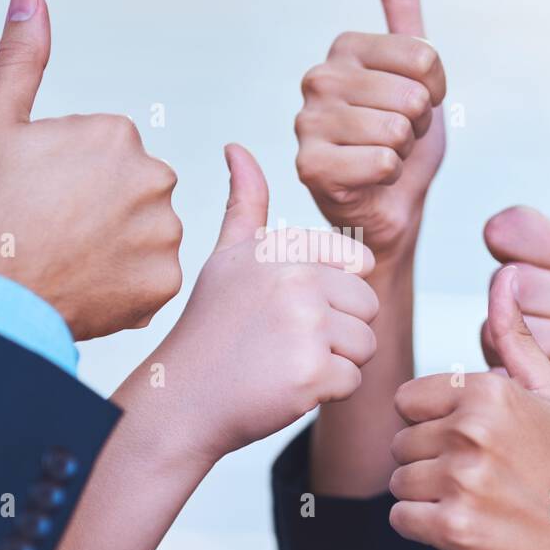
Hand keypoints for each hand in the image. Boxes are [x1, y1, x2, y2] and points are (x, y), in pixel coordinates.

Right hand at [0, 0, 182, 339]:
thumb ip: (20, 59)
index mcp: (117, 135)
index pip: (101, 152)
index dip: (63, 175)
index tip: (36, 195)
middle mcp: (154, 178)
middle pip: (129, 190)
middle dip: (98, 208)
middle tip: (52, 231)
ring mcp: (163, 233)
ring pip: (142, 234)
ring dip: (115, 246)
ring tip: (68, 261)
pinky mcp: (165, 282)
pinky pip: (149, 278)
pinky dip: (124, 285)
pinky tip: (87, 286)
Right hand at [143, 144, 379, 459]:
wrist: (182, 402)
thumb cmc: (211, 332)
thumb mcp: (226, 259)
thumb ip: (245, 203)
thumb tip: (237, 147)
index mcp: (282, 248)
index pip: (358, 264)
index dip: (332, 294)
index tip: (289, 309)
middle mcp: (294, 279)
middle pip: (367, 305)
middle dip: (338, 332)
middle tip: (284, 343)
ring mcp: (305, 326)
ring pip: (365, 344)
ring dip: (335, 363)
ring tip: (284, 363)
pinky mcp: (313, 372)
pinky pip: (354, 381)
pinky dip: (326, 393)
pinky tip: (284, 387)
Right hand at [294, 0, 446, 259]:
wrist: (388, 207)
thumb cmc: (401, 142)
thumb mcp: (415, 73)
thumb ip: (403, 11)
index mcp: (344, 50)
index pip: (424, 57)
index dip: (434, 91)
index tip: (414, 108)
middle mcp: (318, 79)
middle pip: (411, 94)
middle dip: (418, 125)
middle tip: (397, 139)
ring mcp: (307, 122)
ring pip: (397, 128)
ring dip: (403, 151)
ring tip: (383, 157)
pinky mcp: (308, 165)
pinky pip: (382, 161)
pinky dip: (388, 177)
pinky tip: (369, 180)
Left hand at [390, 266, 549, 549]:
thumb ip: (516, 339)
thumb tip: (503, 278)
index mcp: (489, 391)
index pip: (407, 401)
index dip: (433, 423)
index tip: (473, 442)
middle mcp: (472, 429)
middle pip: (400, 441)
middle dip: (429, 461)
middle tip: (480, 477)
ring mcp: (462, 479)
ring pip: (399, 480)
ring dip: (426, 495)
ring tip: (477, 500)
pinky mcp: (452, 525)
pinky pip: (400, 517)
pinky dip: (422, 527)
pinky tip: (466, 525)